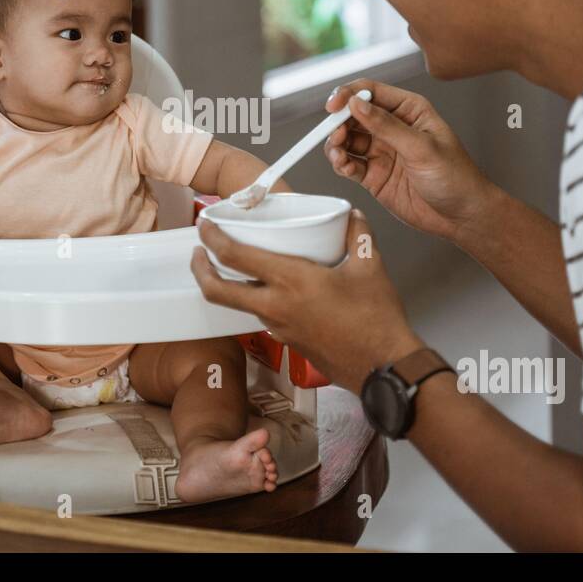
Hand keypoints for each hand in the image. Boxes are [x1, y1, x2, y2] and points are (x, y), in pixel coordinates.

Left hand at [191, 208, 424, 393]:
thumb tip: (350, 214)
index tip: (205, 225)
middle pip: (218, 291)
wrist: (383, 367)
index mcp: (291, 281)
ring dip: (228, 286)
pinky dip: (255, 300)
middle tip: (199, 252)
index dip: (213, 238)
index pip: (236, 257)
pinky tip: (271, 289)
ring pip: (239, 305)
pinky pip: (261, 316)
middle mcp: (275, 306)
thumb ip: (357, 234)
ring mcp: (278, 328)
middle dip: (201, 270)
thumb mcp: (370, 266)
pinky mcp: (287, 342)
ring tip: (235, 266)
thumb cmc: (375, 317)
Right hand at [324, 79, 496, 242]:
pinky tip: (344, 167)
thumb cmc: (456, 177)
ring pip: (347, 139)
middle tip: (336, 136)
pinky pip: (349, 163)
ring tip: (339, 155)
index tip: (334, 107)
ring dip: (336, 144)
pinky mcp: (374, 175)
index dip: (348, 95)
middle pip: (353, 115)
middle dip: (338, 123)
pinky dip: (341, 164)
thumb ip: (387, 126)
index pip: (371, 92)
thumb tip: (357, 105)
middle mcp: (392, 127)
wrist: (461, 216)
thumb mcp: (422, 147)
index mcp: (409, 110)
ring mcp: (382, 151)